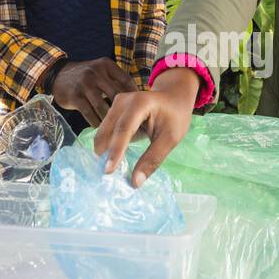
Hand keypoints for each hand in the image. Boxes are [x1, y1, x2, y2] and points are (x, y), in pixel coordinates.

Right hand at [50, 57, 137, 126]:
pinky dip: (96, 122)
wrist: (58, 75)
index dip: (134, 95)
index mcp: (106, 65)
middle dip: (124, 110)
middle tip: (130, 122)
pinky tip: (101, 127)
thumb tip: (137, 96)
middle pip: (116, 95)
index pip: (126, 80)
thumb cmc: (85, 77)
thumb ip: (116, 80)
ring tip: (116, 128)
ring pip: (103, 107)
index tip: (139, 107)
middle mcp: (96, 73)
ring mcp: (84, 84)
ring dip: (109, 119)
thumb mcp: (100, 71)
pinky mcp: (75, 97)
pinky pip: (90, 113)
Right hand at [94, 68, 198, 186]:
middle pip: (108, 131)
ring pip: (102, 133)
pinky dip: (107, 146)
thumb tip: (135, 183)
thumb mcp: (170, 139)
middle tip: (106, 179)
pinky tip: (111, 159)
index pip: (124, 129)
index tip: (108, 171)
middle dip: (105, 154)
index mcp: (141, 103)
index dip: (115, 151)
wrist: (173, 96)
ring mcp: (115, 104)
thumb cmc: (175, 116)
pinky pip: (105, 131)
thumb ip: (153, 159)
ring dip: (104, 152)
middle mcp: (123, 101)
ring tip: (109, 171)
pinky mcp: (112, 110)